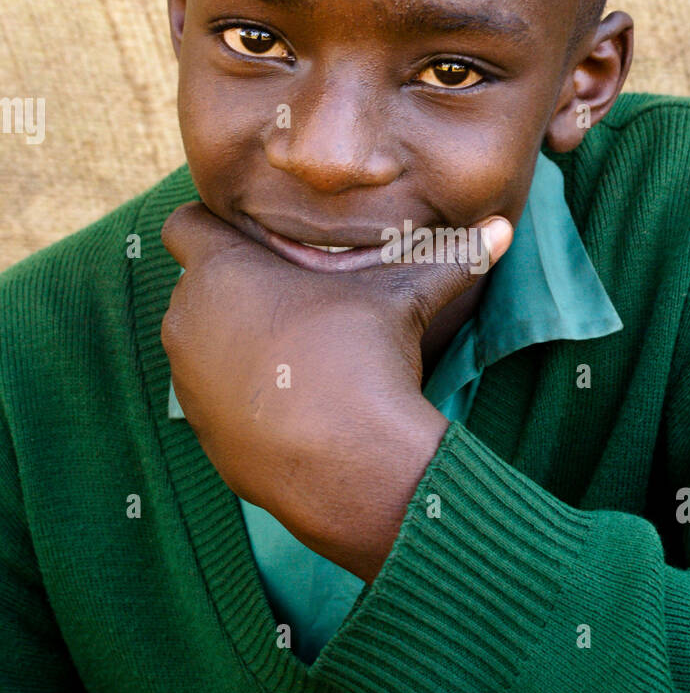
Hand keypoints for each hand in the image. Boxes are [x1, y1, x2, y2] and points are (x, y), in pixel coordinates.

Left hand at [160, 204, 512, 581]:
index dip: (217, 224)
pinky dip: (241, 388)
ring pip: (201, 338)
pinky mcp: (200, 430)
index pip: (184, 222)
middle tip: (296, 294)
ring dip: (235, 336)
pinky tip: (293, 398)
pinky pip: (212, 392)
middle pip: (197, 282)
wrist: (347, 469)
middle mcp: (186, 319)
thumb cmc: (363, 362)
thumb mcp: (405, 298)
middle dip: (237, 282)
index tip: (261, 241)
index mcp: (221, 271)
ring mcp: (187, 380)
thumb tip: (502, 226)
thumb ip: (449, 256)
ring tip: (298, 348)